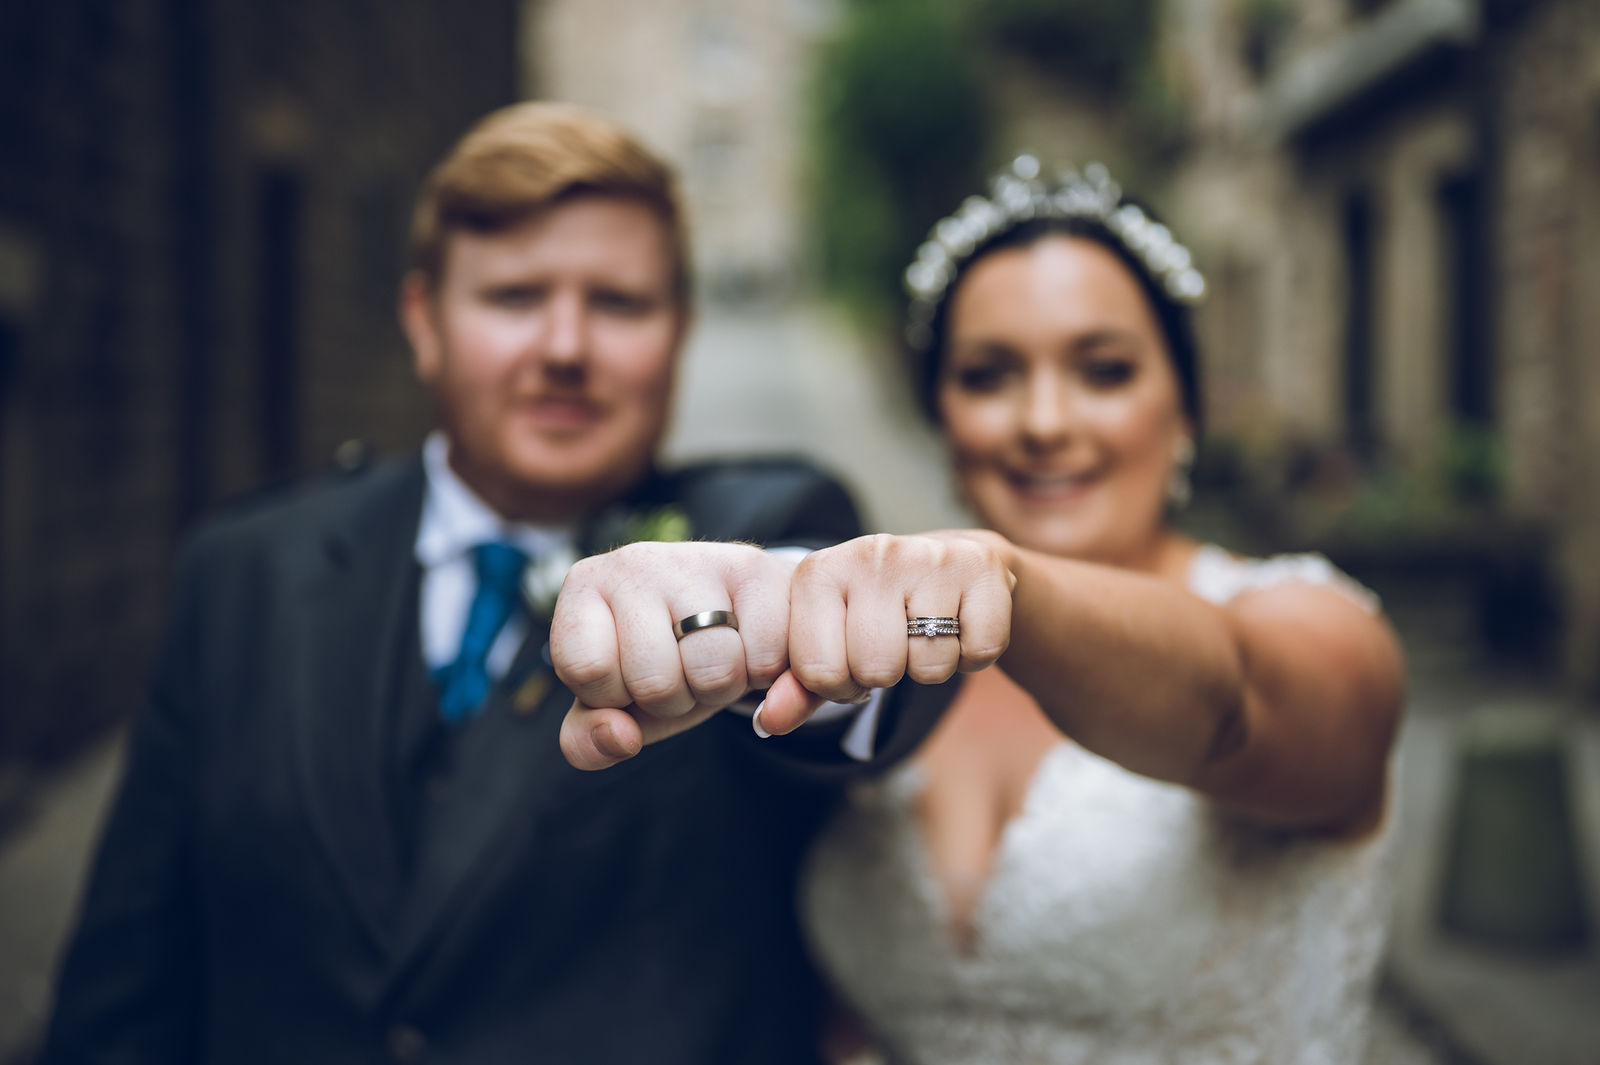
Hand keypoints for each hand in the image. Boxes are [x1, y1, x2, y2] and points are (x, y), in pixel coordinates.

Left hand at [553, 541, 794, 769]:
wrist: (733, 618)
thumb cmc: (661, 663)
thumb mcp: (615, 706)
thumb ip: (588, 740)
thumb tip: (620, 737)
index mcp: (584, 587)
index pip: (588, 668)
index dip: (615, 695)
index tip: (627, 677)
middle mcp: (635, 562)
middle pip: (655, 680)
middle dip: (675, 699)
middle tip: (681, 670)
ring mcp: (696, 560)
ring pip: (715, 669)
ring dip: (722, 689)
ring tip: (715, 659)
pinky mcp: (755, 567)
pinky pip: (765, 659)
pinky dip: (764, 676)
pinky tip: (751, 647)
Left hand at [758, 531, 1015, 735]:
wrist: (949, 564)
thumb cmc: (877, 612)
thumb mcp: (829, 643)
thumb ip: (797, 686)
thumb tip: (769, 722)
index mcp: (817, 572)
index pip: (819, 673)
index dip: (839, 685)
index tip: (850, 658)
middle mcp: (868, 554)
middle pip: (875, 671)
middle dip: (887, 675)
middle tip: (894, 645)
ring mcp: (927, 556)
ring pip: (929, 666)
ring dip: (931, 667)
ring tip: (926, 632)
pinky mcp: (980, 566)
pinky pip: (979, 652)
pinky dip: (973, 655)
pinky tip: (960, 624)